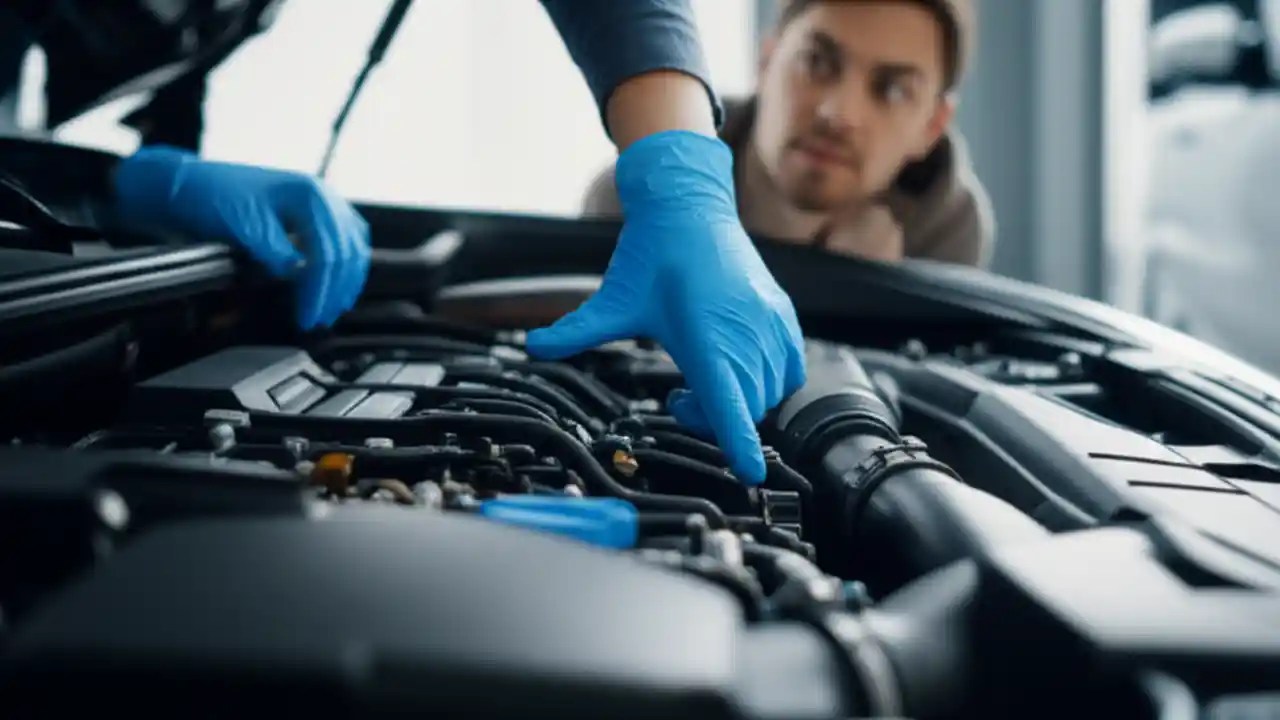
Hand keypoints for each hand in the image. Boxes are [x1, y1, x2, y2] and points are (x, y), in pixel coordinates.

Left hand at [113, 146, 369, 329]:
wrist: (186, 185)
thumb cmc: (210, 197)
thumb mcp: (243, 227)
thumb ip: (274, 251)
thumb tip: (296, 274)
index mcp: (309, 194)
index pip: (328, 252)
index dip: (320, 289)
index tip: (308, 316)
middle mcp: (321, 196)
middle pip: (346, 251)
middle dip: (335, 290)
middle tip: (318, 319)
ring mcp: (319, 205)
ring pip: (351, 248)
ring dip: (344, 282)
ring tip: (330, 309)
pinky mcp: (311, 216)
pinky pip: (342, 243)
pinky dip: (342, 267)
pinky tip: (336, 284)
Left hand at [526, 131, 806, 483]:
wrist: (691, 206)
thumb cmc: (654, 253)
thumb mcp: (612, 300)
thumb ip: (575, 331)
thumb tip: (533, 346)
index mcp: (704, 333)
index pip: (728, 399)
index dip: (739, 439)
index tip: (750, 471)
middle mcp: (744, 329)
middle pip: (745, 406)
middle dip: (714, 418)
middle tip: (679, 401)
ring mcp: (768, 322)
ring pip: (768, 392)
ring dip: (740, 401)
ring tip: (704, 380)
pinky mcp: (782, 315)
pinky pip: (789, 370)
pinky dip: (768, 384)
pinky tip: (737, 369)